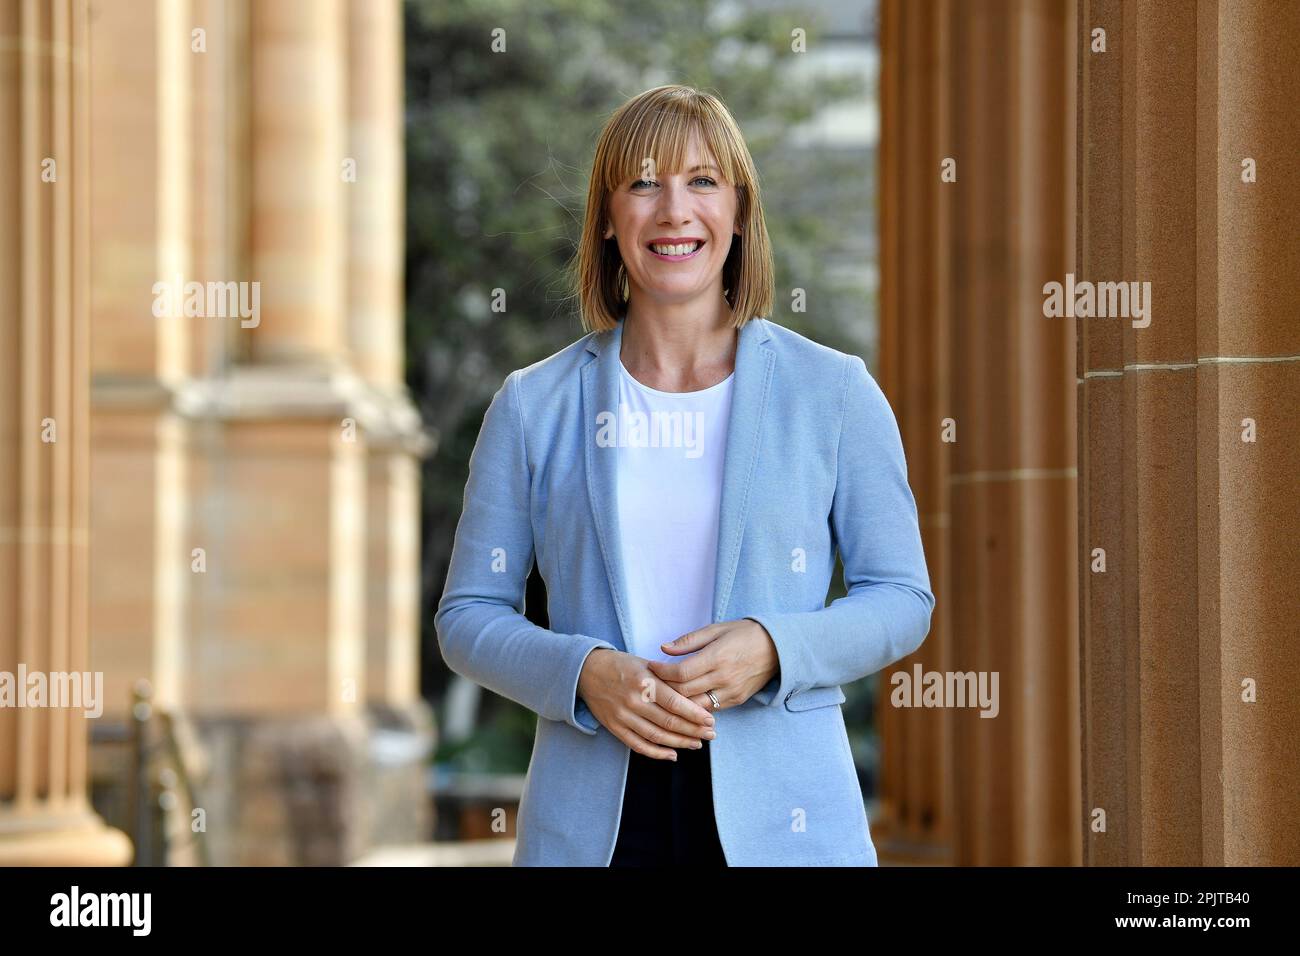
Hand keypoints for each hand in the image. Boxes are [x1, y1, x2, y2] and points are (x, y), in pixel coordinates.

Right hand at [577, 649, 716, 759]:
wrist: (587, 671)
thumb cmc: (622, 665)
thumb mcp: (645, 664)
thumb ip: (667, 679)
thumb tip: (695, 696)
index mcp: (644, 681)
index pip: (675, 702)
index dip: (694, 714)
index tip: (710, 720)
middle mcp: (633, 700)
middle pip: (669, 722)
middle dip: (693, 731)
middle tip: (711, 734)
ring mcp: (623, 716)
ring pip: (656, 736)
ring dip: (680, 743)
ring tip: (697, 744)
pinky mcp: (615, 727)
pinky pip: (638, 745)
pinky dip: (657, 753)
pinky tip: (673, 755)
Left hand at [646, 619, 778, 712]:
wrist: (777, 648)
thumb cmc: (744, 634)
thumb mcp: (716, 629)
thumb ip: (688, 641)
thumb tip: (663, 648)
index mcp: (717, 657)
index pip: (681, 673)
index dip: (661, 672)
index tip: (650, 667)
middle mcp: (724, 677)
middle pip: (685, 692)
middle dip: (664, 689)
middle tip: (651, 683)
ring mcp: (731, 692)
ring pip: (695, 706)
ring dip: (678, 703)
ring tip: (664, 695)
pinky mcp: (736, 700)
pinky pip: (710, 709)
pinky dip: (695, 707)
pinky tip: (684, 701)